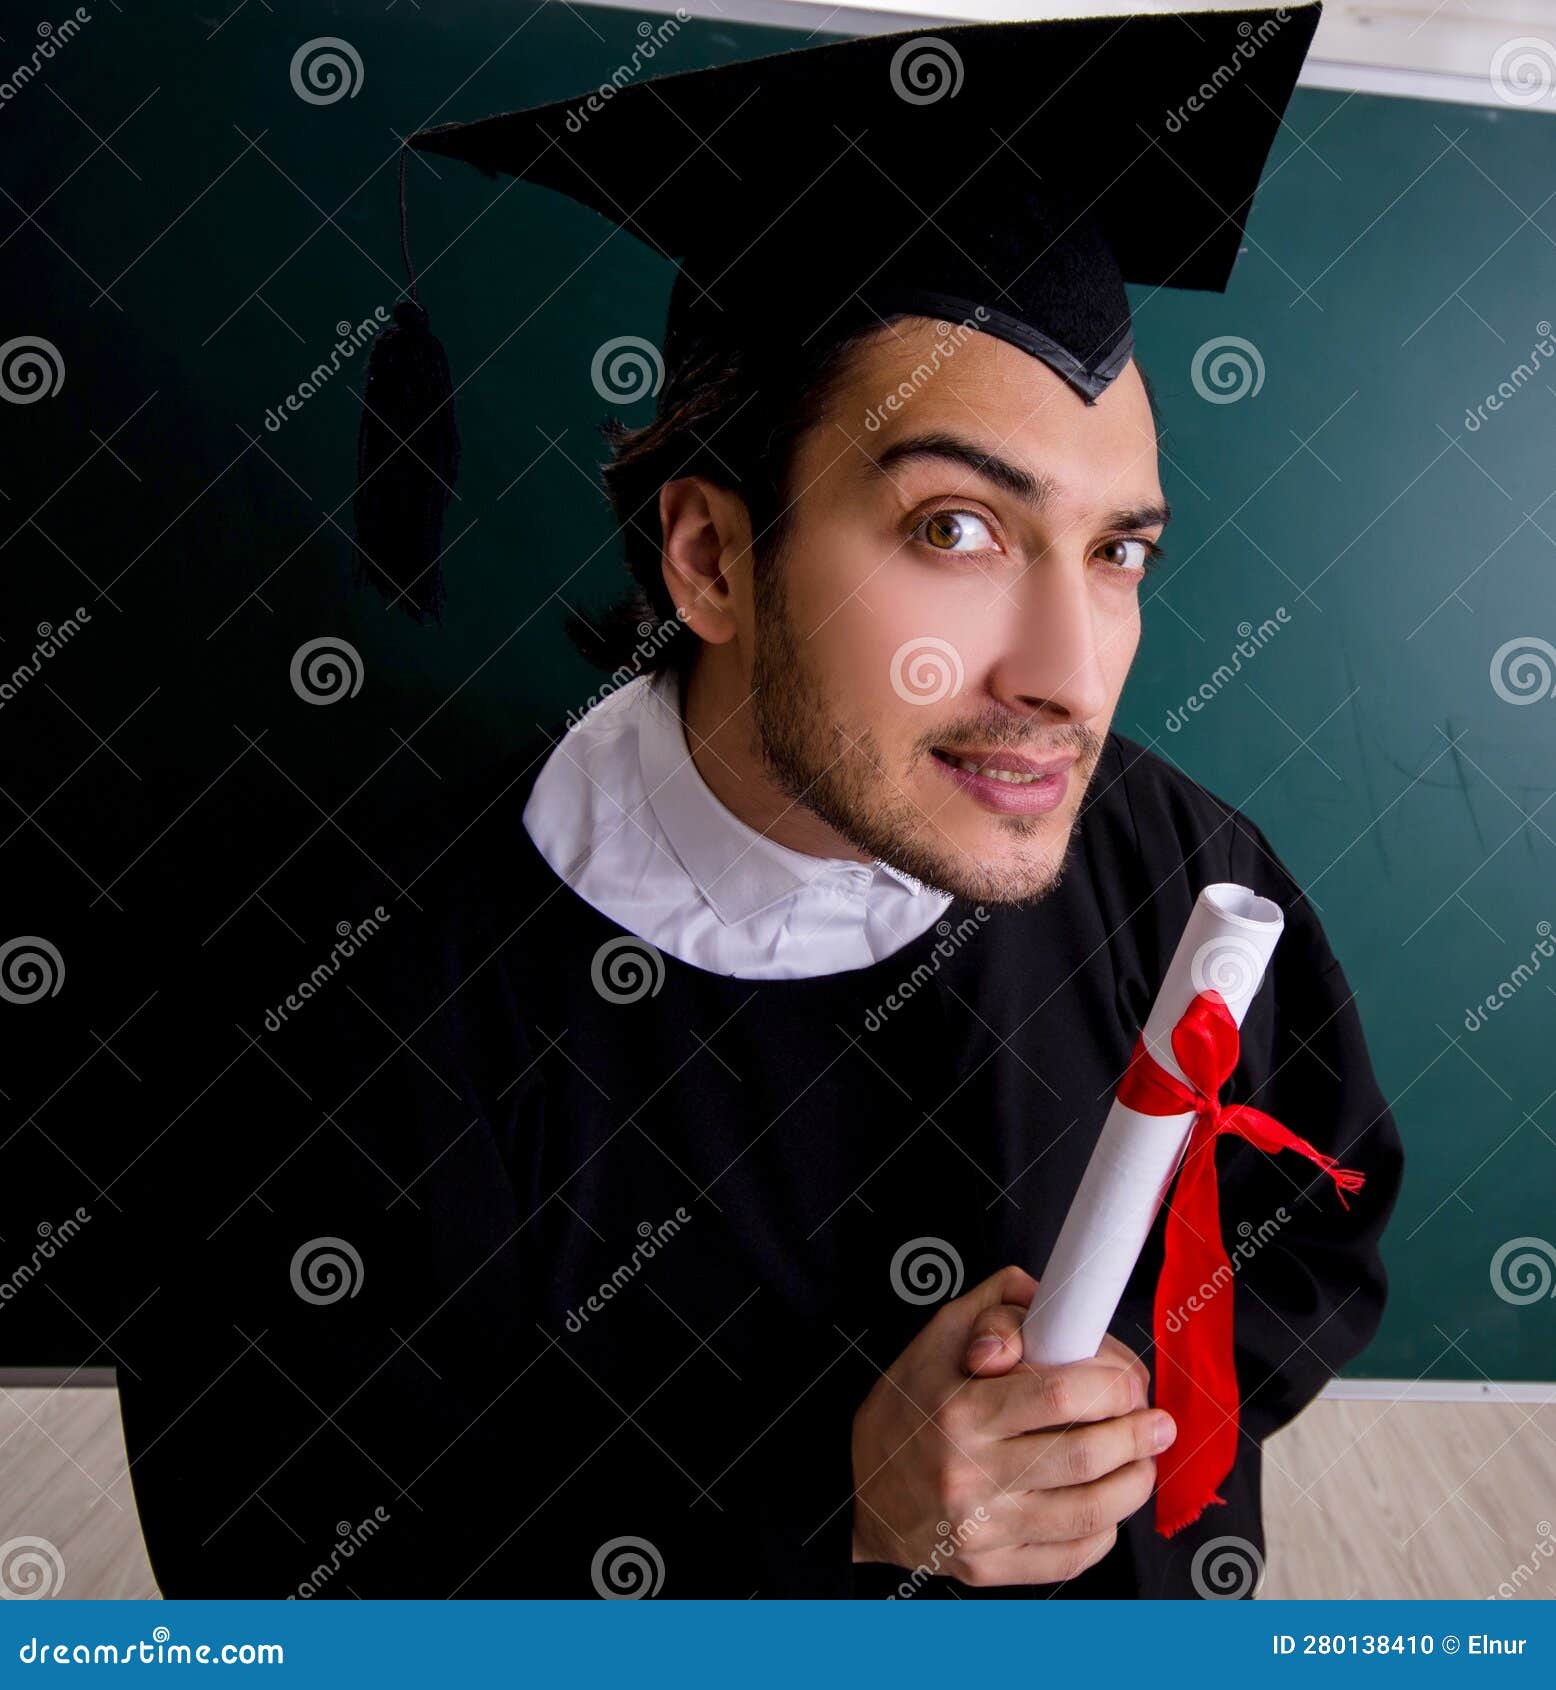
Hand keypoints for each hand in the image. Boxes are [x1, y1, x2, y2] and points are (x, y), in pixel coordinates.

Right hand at [850, 1265, 1174, 1587]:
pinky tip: (1109, 1502)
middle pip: (1084, 1456)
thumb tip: (1052, 1301)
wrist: (857, 1491)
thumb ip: (996, 1308)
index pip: (1058, 1396)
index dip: (1111, 1383)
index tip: (1132, 1379)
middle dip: (1138, 1433)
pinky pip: (1072, 1555)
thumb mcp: (935, 1340)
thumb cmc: (906, 1408)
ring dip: (1136, 1481)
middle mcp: (970, 1475)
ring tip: (1147, 1457)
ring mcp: (982, 1531)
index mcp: (959, 1411)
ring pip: (1090, 1512)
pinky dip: (1106, 1529)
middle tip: (1157, 1419)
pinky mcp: (990, 1571)